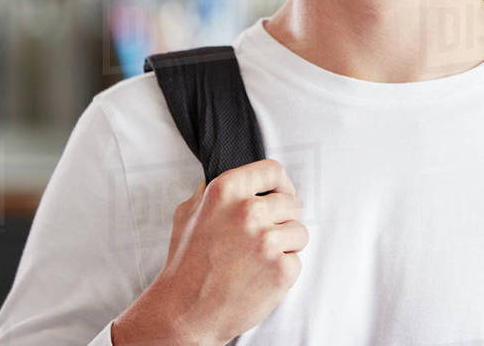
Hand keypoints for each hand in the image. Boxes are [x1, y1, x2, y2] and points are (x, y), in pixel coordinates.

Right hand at [111, 159, 307, 344]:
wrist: (183, 313)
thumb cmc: (186, 267)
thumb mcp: (189, 214)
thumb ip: (212, 190)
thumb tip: (237, 179)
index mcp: (226, 190)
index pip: (272, 170)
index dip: (280, 185)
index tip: (280, 195)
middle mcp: (248, 211)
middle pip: (291, 204)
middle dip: (280, 221)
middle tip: (259, 240)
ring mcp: (267, 240)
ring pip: (299, 232)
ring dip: (285, 246)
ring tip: (257, 260)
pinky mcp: (281, 269)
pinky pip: (297, 261)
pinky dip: (282, 271)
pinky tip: (258, 277)